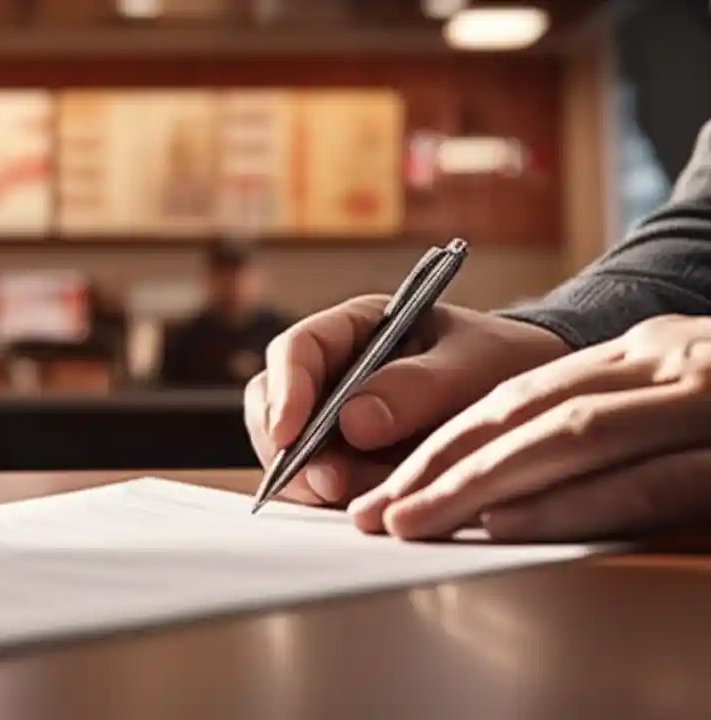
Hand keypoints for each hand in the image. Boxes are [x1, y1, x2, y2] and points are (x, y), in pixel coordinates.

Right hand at [244, 296, 569, 505]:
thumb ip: (418, 388)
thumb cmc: (511, 363)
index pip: (297, 349)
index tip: (290, 433)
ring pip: (292, 452)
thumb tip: (351, 422)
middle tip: (329, 485)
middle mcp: (336, 372)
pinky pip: (321, 483)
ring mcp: (337, 420)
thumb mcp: (476, 366)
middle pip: (274, 405)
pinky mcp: (349, 461)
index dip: (285, 390)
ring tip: (374, 495)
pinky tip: (379, 502)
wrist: (547, 403)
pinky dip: (340, 499)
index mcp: (358, 327)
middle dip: (293, 449)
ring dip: (320, 480)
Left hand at [350, 315, 710, 540]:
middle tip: (370, 513)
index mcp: (643, 352)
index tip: (386, 487)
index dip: (444, 443)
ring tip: (406, 519)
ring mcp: (701, 398)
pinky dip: (568, 502)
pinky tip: (504, 523)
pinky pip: (644, 482)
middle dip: (437, 464)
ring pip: (566, 437)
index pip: (521, 394)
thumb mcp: (674, 399)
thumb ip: (597, 423)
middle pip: (525, 412)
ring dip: (478, 482)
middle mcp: (663, 362)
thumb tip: (484, 476)